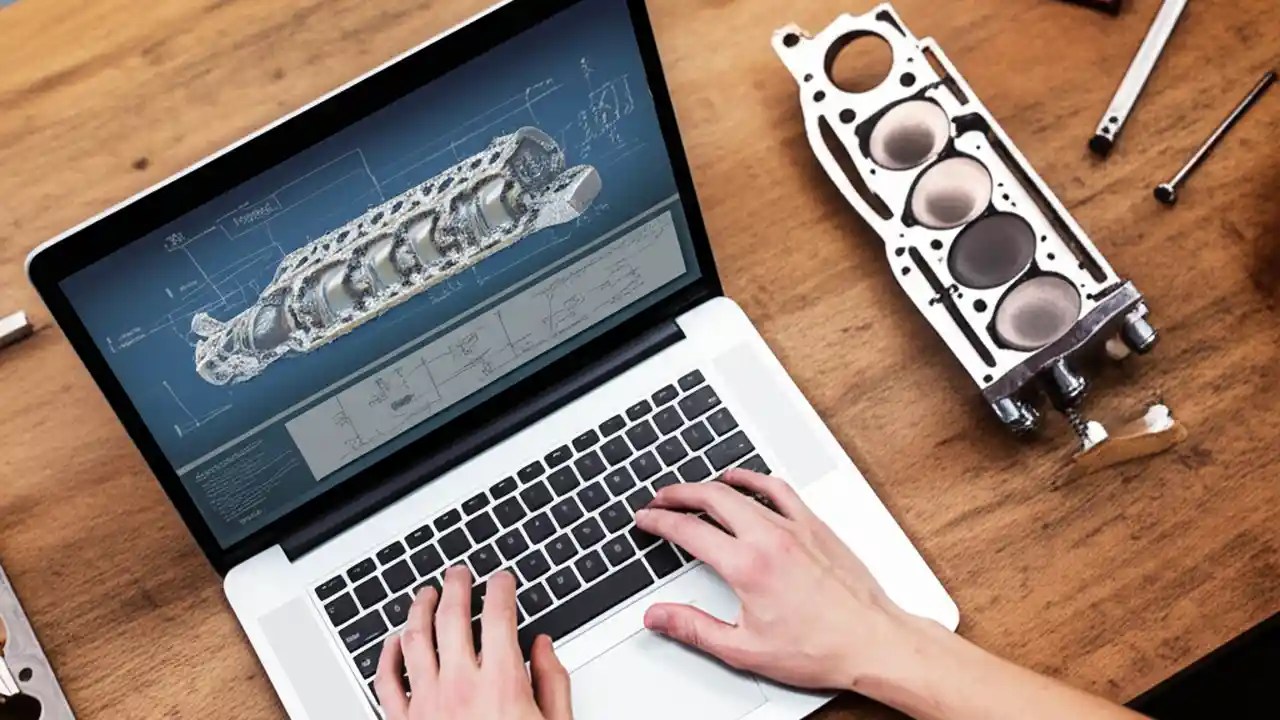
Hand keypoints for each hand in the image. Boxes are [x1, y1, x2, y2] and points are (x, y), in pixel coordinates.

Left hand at [375, 566, 572, 719]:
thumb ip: (553, 683)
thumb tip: (544, 647)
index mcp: (503, 683)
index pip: (499, 615)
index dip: (501, 588)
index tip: (502, 580)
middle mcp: (460, 686)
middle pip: (452, 616)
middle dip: (457, 586)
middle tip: (459, 573)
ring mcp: (426, 704)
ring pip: (414, 639)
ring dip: (419, 608)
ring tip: (425, 594)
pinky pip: (385, 680)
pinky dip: (387, 655)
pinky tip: (393, 642)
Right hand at [633, 468, 931, 695]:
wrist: (872, 641)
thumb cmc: (819, 648)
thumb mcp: (744, 649)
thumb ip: (693, 628)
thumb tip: (658, 617)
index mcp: (747, 566)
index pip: (688, 530)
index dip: (659, 521)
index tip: (645, 519)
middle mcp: (769, 538)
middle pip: (710, 497)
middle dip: (677, 494)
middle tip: (659, 499)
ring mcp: (795, 526)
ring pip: (742, 489)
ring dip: (709, 485)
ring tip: (692, 491)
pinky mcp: (815, 525)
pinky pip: (778, 489)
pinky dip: (754, 480)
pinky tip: (743, 482)